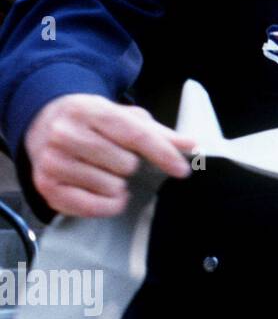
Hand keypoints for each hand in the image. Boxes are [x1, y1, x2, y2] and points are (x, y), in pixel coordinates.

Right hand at [25, 94, 195, 217]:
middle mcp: (65, 134)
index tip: (182, 170)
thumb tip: (192, 145)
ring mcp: (52, 161)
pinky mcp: (46, 186)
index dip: (162, 154)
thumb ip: (159, 133)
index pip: (135, 135)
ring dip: (117, 185)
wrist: (45, 123)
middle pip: (125, 164)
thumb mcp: (124, 117)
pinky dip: (106, 205)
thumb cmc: (94, 122)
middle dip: (131, 165)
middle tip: (116, 158)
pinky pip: (91, 207)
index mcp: (90, 110)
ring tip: (103, 171)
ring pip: (110, 187)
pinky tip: (103, 192)